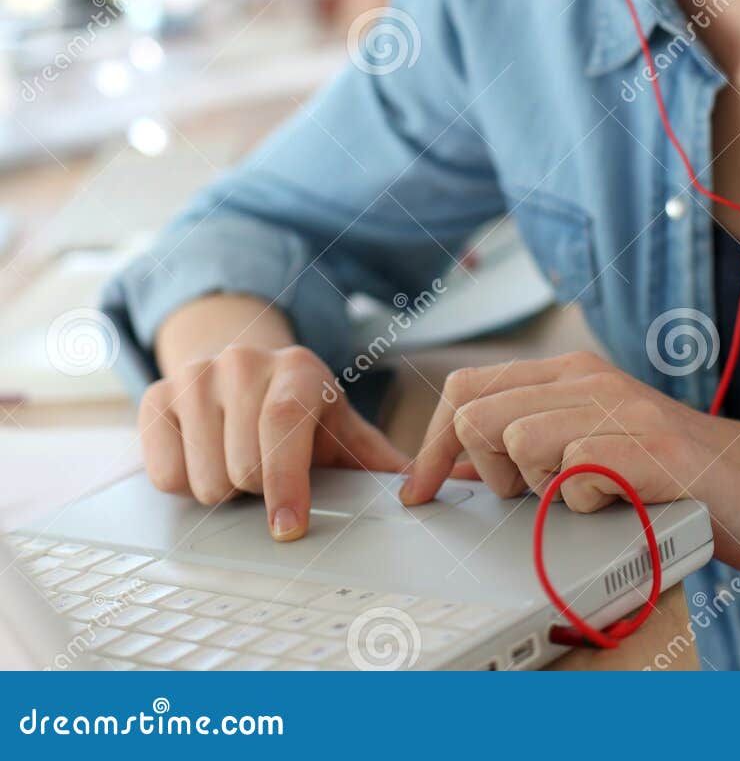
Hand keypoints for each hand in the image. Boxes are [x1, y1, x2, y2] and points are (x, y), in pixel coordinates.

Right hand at [138, 344, 408, 539]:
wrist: (240, 373)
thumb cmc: (298, 415)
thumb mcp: (339, 430)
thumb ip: (379, 462)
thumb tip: (433, 488)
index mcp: (299, 369)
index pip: (284, 425)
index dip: (286, 482)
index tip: (288, 528)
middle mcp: (244, 361)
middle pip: (243, 464)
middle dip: (258, 490)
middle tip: (267, 475)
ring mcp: (195, 375)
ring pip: (203, 477)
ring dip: (223, 490)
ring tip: (237, 463)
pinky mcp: (155, 397)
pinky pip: (164, 473)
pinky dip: (184, 483)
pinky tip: (203, 459)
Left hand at [396, 351, 739, 574]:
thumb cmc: (678, 481)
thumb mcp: (597, 447)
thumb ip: (536, 444)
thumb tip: (459, 469)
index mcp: (572, 375)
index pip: (468, 387)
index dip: (434, 444)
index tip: (421, 492)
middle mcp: (592, 381)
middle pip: (480, 413)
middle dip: (487, 471)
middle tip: (533, 497)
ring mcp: (623, 410)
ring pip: (521, 440)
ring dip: (540, 488)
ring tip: (587, 499)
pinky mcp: (652, 450)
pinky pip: (576, 475)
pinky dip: (586, 505)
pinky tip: (621, 504)